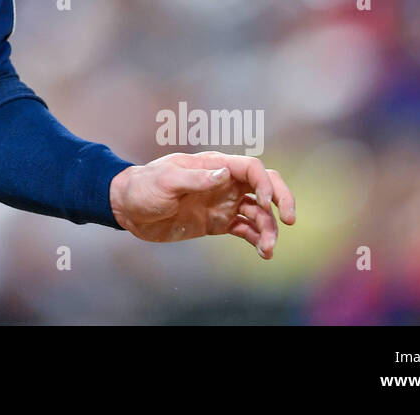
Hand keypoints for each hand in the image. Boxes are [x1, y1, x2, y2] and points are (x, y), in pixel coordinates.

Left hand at [110, 151, 295, 258]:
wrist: (129, 208)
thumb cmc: (144, 187)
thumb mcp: (166, 180)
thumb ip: (196, 178)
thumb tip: (225, 174)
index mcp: (214, 165)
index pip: (251, 168)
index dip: (265, 183)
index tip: (264, 204)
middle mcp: (224, 182)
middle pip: (265, 185)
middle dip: (283, 199)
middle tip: (290, 220)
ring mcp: (224, 203)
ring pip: (259, 213)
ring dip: (270, 229)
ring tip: (268, 249)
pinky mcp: (219, 223)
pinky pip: (246, 230)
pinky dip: (258, 239)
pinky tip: (263, 252)